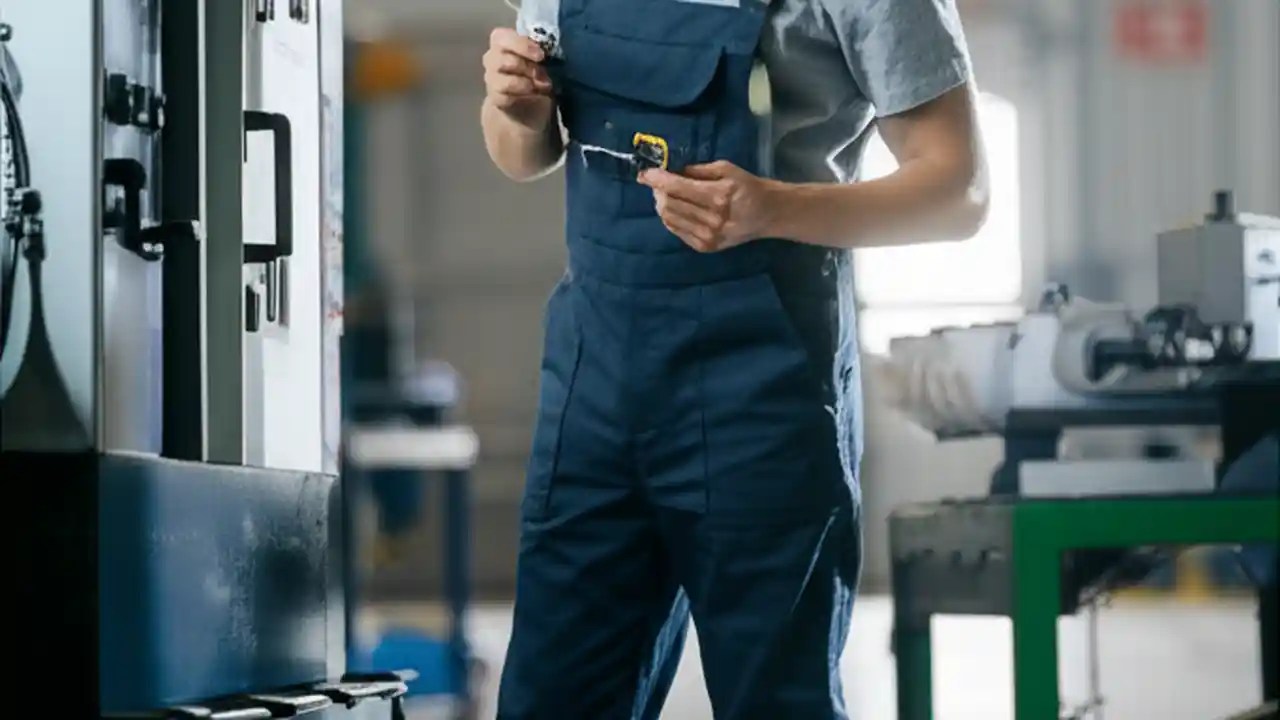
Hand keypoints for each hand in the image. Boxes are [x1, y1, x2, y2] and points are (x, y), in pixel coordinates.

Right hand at [483, 28, 554, 129]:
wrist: (527, 96)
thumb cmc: (534, 67)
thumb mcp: (539, 55)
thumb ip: (540, 49)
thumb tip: (552, 51)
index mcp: (501, 41)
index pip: (502, 37)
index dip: (522, 45)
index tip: (541, 55)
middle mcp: (492, 58)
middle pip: (504, 61)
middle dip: (528, 68)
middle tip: (544, 74)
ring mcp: (491, 79)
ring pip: (505, 82)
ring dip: (527, 84)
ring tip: (544, 85)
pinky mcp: (495, 98)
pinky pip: (506, 98)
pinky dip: (523, 97)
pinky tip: (535, 95)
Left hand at [638, 161, 777, 252]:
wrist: (768, 215)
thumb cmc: (748, 186)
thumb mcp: (726, 169)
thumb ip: (697, 170)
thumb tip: (671, 170)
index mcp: (718, 196)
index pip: (676, 187)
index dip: (656, 179)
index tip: (644, 173)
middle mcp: (711, 220)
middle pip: (669, 204)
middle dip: (658, 191)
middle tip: (657, 183)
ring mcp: (707, 237)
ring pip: (669, 219)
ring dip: (662, 204)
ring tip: (665, 194)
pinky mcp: (704, 247)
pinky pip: (676, 231)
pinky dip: (670, 218)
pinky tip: (676, 209)